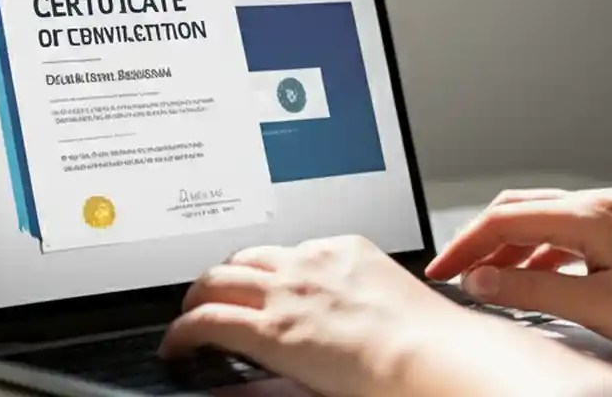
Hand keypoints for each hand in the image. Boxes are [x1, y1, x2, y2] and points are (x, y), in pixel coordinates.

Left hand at [161, 235, 611, 396]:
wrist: (434, 360)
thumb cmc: (428, 344)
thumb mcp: (381, 301)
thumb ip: (346, 299)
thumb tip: (326, 320)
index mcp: (346, 252)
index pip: (287, 251)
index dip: (261, 269)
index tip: (257, 282)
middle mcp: (311, 261)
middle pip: (245, 257)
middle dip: (221, 275)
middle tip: (208, 294)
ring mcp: (288, 291)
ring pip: (219, 280)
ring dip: (198, 296)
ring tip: (187, 314)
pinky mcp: (272, 325)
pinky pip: (211, 319)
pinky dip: (186, 329)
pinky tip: (178, 343)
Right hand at [426, 188, 611, 361]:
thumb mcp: (596, 307)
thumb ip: (530, 291)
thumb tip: (479, 281)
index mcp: (588, 214)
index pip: (503, 219)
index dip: (465, 247)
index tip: (441, 271)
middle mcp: (599, 203)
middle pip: (518, 209)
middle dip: (479, 240)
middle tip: (454, 271)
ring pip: (542, 218)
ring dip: (508, 245)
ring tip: (487, 278)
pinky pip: (567, 230)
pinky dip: (538, 250)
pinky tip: (535, 275)